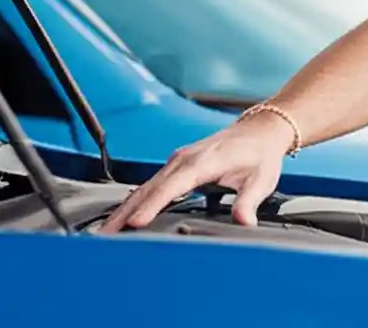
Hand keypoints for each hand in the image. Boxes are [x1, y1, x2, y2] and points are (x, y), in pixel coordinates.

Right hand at [100, 111, 294, 232]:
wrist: (260, 130)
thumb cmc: (259, 153)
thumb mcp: (261, 179)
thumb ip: (248, 201)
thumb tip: (243, 221)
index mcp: (203, 162)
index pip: (172, 187)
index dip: (153, 205)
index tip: (136, 223)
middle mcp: (184, 159)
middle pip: (149, 188)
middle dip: (127, 212)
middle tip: (106, 236)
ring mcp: (178, 161)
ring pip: (146, 187)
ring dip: (126, 208)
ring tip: (107, 231)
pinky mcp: (177, 165)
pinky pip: (152, 185)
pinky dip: (136, 201)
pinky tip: (125, 216)